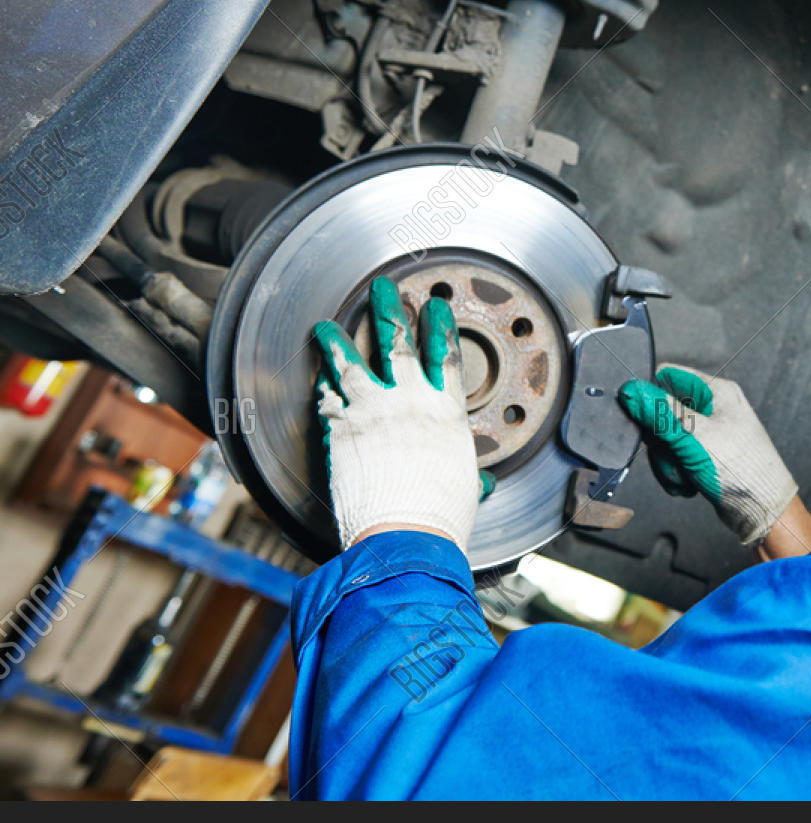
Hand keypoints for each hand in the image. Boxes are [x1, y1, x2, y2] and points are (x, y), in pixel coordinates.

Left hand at [313, 276, 492, 551]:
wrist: (404, 531)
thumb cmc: (439, 516)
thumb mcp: (466, 488)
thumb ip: (470, 477)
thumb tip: (482, 485)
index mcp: (447, 413)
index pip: (447, 358)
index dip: (439, 328)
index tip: (434, 308)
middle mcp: (411, 401)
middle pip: (400, 344)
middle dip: (391, 312)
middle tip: (383, 290)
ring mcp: (373, 409)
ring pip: (353, 361)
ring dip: (340, 338)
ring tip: (328, 324)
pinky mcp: (341, 426)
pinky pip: (328, 392)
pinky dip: (322, 377)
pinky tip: (316, 368)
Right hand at [617, 365, 797, 546]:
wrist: (762, 510)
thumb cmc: (743, 470)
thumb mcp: (695, 437)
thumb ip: (661, 413)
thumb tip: (633, 391)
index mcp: (716, 392)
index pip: (667, 377)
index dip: (650, 397)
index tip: (642, 418)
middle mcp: (713, 409)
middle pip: (661, 412)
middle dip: (661, 441)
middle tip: (672, 454)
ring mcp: (708, 433)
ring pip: (665, 439)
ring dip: (668, 462)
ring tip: (685, 474)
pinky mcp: (704, 455)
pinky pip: (674, 458)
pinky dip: (676, 474)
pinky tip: (689, 483)